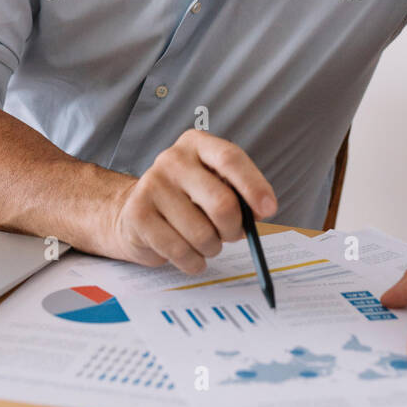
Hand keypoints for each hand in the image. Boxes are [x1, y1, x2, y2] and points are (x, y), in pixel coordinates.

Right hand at [108, 129, 276, 273]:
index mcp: (197, 144)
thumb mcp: (213, 183)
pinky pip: (180, 252)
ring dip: (212, 248)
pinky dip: (193, 262)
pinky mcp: (138, 214)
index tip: (269, 210)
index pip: (230, 159)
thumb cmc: (187, 198)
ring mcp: (152, 185)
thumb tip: (260, 211)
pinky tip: (189, 254)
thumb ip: (238, 192)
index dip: (254, 186)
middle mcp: (173, 159)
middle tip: (231, 234)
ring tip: (204, 242)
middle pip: (221, 202)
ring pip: (202, 234)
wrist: (137, 210)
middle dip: (233, 229)